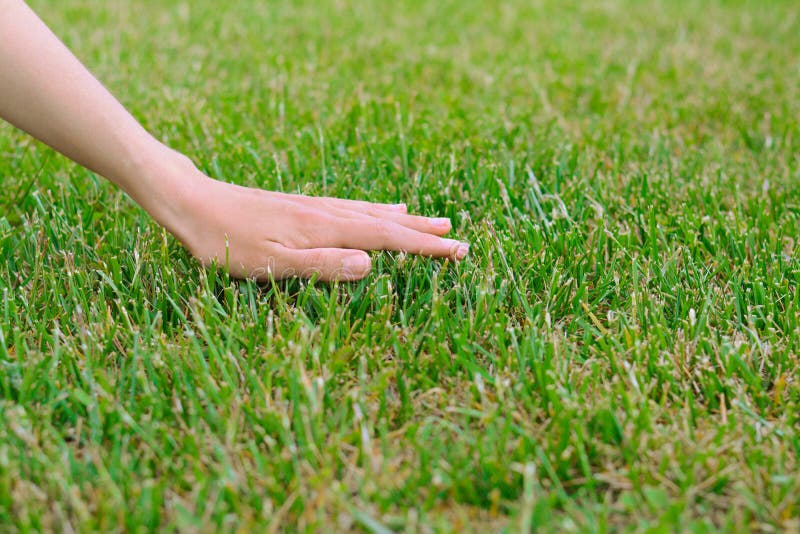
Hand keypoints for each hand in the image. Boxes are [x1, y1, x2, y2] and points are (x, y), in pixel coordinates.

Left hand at [166, 166, 468, 281]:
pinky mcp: (303, 206)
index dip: (423, 247)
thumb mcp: (270, 264)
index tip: (458, 252)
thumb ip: (322, 265)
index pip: (386, 238)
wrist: (192, 203)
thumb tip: (371, 264)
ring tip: (434, 221)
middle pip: (387, 222)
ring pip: (372, 212)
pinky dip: (377, 209)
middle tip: (459, 239)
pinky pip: (353, 206)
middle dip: (424, 233)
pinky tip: (382, 207)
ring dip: (406, 219)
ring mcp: (316, 207)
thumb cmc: (226, 242)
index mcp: (324, 229)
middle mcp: (327, 213)